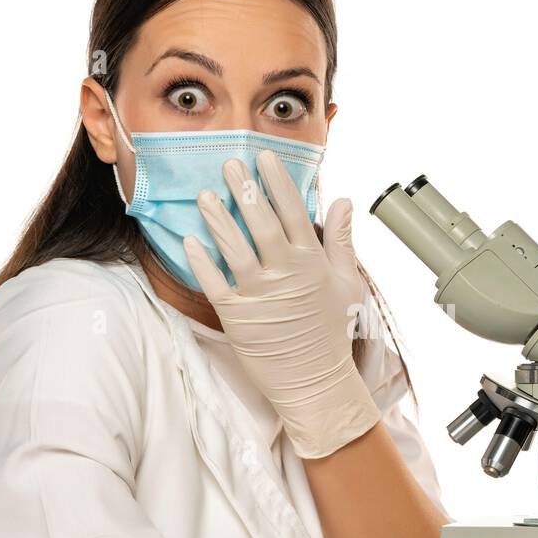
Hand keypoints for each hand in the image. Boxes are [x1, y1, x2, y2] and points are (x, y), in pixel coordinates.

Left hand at [182, 150, 380, 459]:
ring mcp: (260, 295)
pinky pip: (215, 283)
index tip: (264, 157)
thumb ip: (342, 240)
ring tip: (205, 195)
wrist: (315, 380)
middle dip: (245, 189)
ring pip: (234, 248)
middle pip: (261, 223)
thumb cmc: (331, 330)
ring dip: (219, 220)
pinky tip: (190, 239)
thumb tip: (342, 200)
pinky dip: (202, 261)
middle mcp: (286, 273)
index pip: (294, 211)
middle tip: (229, 163)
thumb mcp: (347, 283)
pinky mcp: (237, 317)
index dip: (277, 182)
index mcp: (313, 262)